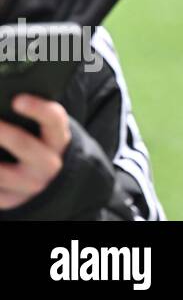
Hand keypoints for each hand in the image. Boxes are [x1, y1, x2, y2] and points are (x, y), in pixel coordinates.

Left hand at [0, 95, 69, 209]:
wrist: (49, 180)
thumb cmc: (39, 143)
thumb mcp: (44, 130)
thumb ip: (31, 118)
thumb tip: (4, 106)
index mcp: (59, 140)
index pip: (54, 120)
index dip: (38, 109)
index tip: (18, 100)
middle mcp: (49, 164)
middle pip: (24, 145)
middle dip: (1, 132)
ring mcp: (30, 185)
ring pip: (0, 172)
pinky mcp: (12, 200)